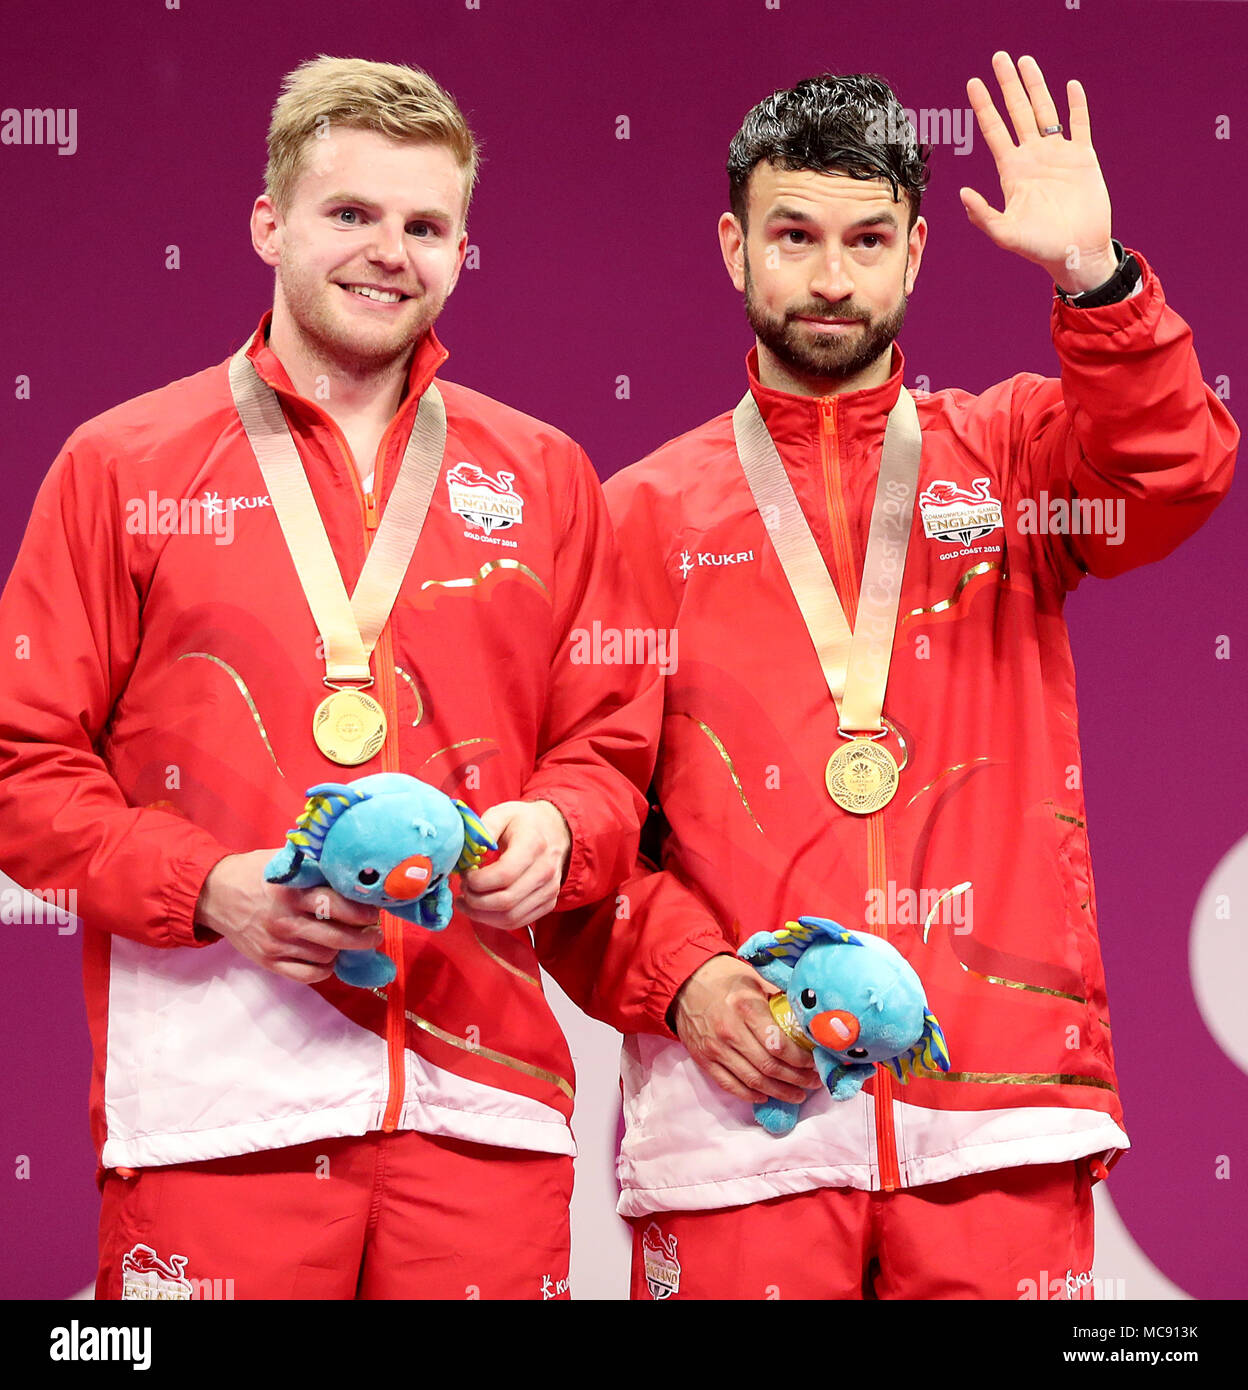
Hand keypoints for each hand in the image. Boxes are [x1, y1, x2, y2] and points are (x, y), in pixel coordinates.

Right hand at [195, 849, 382, 983]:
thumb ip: (317, 868)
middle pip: (339, 938)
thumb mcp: (287, 862)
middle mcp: (286, 920)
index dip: (364, 912)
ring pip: (327, 957)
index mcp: (293, 891)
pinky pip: (308, 975)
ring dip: (343, 951)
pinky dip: (324, 969)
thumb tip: (355, 874)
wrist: (214, 893)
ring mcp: (277, 944)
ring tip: (346, 940)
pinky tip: (328, 957)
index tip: (374, 912)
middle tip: (374, 933)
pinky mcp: (268, 961)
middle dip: (365, 938)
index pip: (340, 907)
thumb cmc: (256, 873)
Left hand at [457, 799, 570, 930]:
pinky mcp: (549, 903)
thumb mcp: (501, 814)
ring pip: (511, 917)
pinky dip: (494, 920)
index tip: (465, 874)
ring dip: (481, 915)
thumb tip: (466, 852)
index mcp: (534, 845)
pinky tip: (481, 908)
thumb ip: (482, 830)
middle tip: (463, 889)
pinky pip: (518, 922)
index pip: (504, 875)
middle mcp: (546, 871)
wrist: (555, 830)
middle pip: (505, 901)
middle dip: (475, 900)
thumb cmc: (523, 823)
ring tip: (466, 901)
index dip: (477, 881)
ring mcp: (550, 889)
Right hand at [670, 954, 819, 1104]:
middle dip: (796, 1079)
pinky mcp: (703, 1059)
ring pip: (753, 1081)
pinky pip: (729, 1085)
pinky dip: (750, 1095)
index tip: (814, 1063)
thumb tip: (807, 1016)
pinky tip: (767, 1096)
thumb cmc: (725, 979)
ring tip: (797, 1095)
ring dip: (779, 1092)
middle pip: (769, 1066)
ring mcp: (715, 1048)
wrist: (684, 982)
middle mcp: (729, 1031)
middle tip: (813, 1083)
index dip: (800, 1059)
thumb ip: (779, 997)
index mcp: (745, 1008)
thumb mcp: (755, 979)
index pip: (778, 1043)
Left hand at [961, 52, 1115, 290]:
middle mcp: (1033, 157)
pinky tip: (1071, 86)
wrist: (1075, 251)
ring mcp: (1058, 155)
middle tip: (998, 58)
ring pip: (1045, 111)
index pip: (994, 131)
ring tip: (1025, 61)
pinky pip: (1079, 125)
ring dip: (1036, 86)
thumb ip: (983, 215)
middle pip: (1017, 112)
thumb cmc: (1038, 248)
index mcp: (1012, 171)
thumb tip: (962, 195)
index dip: (984, 107)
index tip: (973, 83)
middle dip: (1007, 85)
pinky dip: (1076, 106)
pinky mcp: (1083, 158)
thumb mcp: (1005, 234)